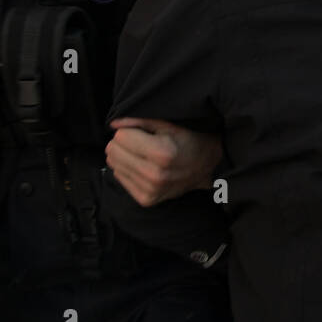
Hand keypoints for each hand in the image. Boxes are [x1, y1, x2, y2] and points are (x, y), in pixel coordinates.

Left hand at [106, 118, 222, 206]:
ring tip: (144, 155)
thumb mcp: (169, 125)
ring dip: (125, 157)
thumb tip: (113, 124)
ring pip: (113, 165)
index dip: (130, 130)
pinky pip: (120, 178)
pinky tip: (145, 167)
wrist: (209, 167)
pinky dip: (129, 170)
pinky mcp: (146, 200)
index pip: (120, 136)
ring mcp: (150, 190)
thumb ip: (140, 121)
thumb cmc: (189, 141)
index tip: (143, 132)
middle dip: (123, 143)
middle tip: (141, 143)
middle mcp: (154, 175)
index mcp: (162, 153)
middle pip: (112, 152)